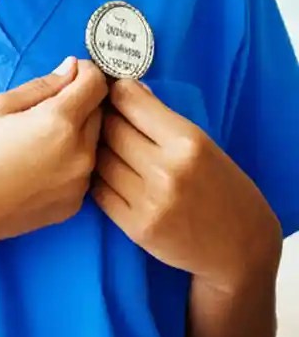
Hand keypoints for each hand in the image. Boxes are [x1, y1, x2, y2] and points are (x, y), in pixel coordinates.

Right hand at [0, 57, 108, 248]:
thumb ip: (41, 86)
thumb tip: (72, 70)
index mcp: (59, 122)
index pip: (95, 84)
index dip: (85, 72)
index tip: (71, 72)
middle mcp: (80, 154)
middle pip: (98, 114)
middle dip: (79, 103)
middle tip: (43, 109)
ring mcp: (79, 183)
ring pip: (91, 144)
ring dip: (75, 133)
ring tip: (37, 140)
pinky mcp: (73, 205)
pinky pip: (81, 171)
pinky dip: (68, 161)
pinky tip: (36, 166)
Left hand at [92, 80, 281, 292]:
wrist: (240, 247)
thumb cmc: (224, 189)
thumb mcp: (205, 146)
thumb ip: (164, 120)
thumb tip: (127, 89)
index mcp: (188, 143)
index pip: (131, 103)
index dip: (116, 93)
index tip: (112, 92)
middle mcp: (166, 170)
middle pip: (110, 129)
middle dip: (103, 119)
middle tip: (100, 117)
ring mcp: (149, 201)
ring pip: (100, 159)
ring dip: (96, 150)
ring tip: (102, 146)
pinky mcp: (136, 226)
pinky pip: (99, 191)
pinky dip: (99, 179)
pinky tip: (106, 174)